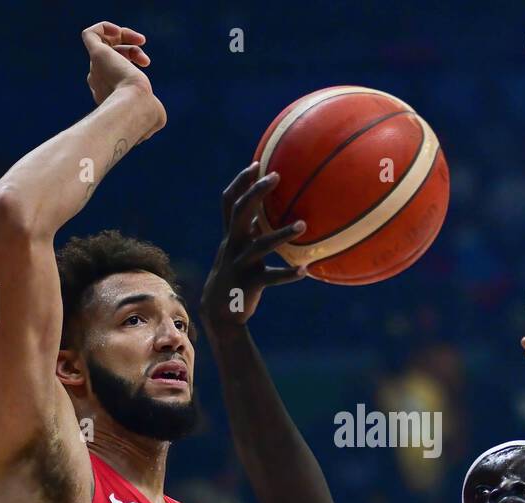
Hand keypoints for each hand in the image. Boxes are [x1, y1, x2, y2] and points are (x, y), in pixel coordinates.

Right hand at [82, 22, 163, 130]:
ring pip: (103, 43)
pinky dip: (105, 27)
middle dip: (130, 49)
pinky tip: (119, 30)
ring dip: (124, 35)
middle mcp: (99, 81)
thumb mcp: (154, 114)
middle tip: (145, 57)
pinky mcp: (96, 54)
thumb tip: (157, 117)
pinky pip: (91, 35)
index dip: (131, 59)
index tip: (146, 62)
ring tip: (141, 40)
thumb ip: (152, 112)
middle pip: (110, 56)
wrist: (136, 106)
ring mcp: (96, 68)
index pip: (115, 70)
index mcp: (109, 94)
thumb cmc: (146, 111)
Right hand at [201, 164, 307, 329]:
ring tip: (302, 225)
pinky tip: (305, 271)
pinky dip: (288, 274)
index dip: (241, 182)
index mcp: (231, 236)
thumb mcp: (239, 252)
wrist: (219, 314)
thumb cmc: (235, 278)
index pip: (231, 202)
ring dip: (282, 234)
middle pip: (241, 211)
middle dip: (256, 192)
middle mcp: (233, 245)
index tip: (257, 164)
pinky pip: (271, 278)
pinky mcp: (249, 284)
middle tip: (277, 176)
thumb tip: (266, 214)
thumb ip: (250, 232)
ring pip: (260, 244)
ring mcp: (240, 264)